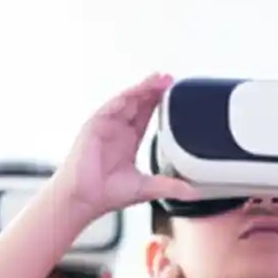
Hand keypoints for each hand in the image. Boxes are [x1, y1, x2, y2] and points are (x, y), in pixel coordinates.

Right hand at [54, 73, 198, 219]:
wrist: (84, 199)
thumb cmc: (108, 193)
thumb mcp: (147, 188)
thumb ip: (170, 187)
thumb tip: (193, 193)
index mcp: (129, 140)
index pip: (146, 115)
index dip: (158, 102)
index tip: (173, 91)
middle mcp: (117, 131)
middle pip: (137, 103)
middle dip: (152, 89)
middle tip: (169, 78)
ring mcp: (105, 127)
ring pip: (125, 102)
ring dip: (140, 90)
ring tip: (157, 80)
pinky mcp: (92, 129)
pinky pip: (108, 110)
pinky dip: (121, 101)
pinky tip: (133, 95)